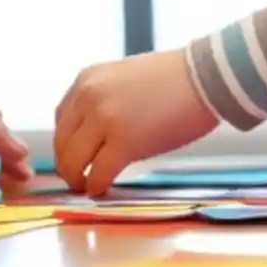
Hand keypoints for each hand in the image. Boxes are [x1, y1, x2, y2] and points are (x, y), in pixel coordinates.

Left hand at [54, 49, 219, 195]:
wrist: (206, 77)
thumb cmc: (175, 78)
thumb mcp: (123, 77)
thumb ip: (104, 99)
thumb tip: (96, 131)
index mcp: (86, 80)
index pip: (61, 120)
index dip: (66, 143)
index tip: (74, 156)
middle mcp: (87, 97)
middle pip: (62, 143)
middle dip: (67, 165)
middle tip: (77, 178)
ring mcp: (104, 120)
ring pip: (73, 161)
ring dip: (78, 178)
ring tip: (88, 186)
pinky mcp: (124, 143)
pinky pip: (98, 173)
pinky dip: (96, 186)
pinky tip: (101, 189)